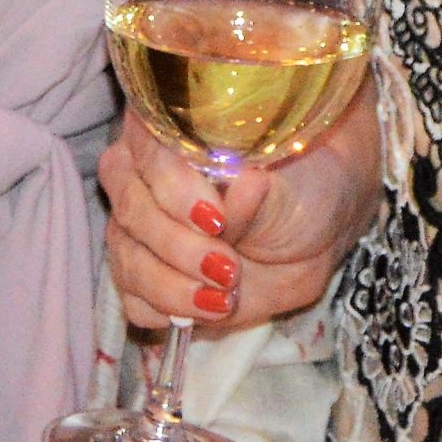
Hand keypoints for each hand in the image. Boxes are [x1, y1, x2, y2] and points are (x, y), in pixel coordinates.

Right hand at [99, 88, 382, 333]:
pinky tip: (204, 308)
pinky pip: (134, 299)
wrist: (312, 232)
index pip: (148, 150)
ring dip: (173, 286)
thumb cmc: (298, 188)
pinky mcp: (147, 276)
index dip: (174, 188)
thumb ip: (259, 194)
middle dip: (178, 246)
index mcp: (169, 130)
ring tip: (225, 298)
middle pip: (130, 209)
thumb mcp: (289, 189)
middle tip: (229, 268)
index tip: (217, 219)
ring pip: (128, 258)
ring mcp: (139, 228)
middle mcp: (142, 174)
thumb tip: (247, 182)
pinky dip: (166, 310)